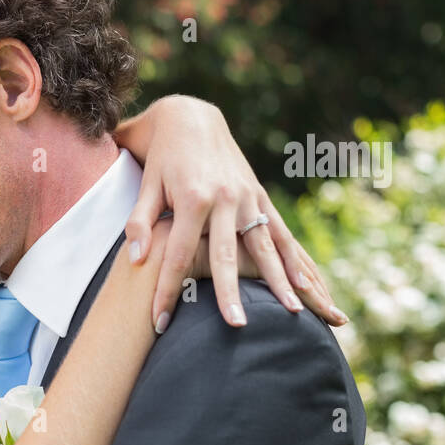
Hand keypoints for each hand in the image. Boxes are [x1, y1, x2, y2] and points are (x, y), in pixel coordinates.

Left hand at [118, 96, 346, 332]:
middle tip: (234, 326)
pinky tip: (308, 287)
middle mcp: (225, 200)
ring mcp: (248, 199)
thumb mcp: (145, 185)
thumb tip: (136, 261)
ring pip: (264, 248)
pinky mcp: (261, 198)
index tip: (159, 322)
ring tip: (292, 313)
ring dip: (278, 282)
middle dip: (230, 293)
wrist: (191, 118)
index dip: (166, 291)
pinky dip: (295, 262)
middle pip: (226, 256)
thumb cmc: (161, 157)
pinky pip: (281, 235)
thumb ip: (139, 223)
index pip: (176, 255)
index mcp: (192, 198)